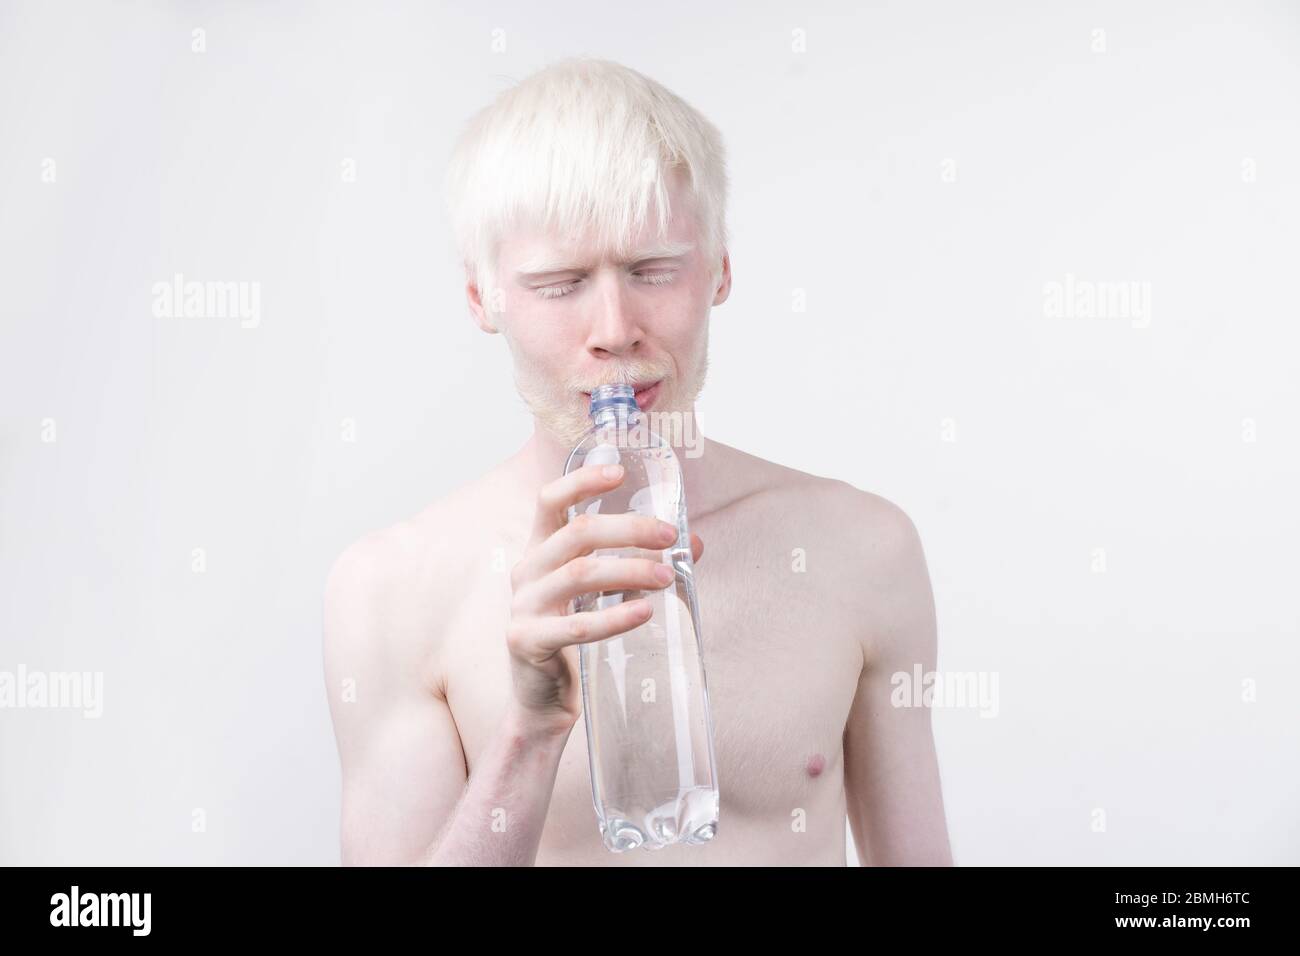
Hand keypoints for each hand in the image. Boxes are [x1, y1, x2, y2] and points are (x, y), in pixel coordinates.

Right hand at [505, 463, 703, 737]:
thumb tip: (695, 544)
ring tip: (668, 576)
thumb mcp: (602, 594)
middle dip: (628, 528)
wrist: (542, 702)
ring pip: (579, 574)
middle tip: (669, 535)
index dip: (581, 481)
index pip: (550, 501)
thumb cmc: (574, 638)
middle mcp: (526, 571)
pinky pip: (576, 626)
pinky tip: (645, 612)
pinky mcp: (527, 642)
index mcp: (540, 551)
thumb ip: (640, 565)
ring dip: (630, 570)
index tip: (620, 472)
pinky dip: (614, 617)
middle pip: (576, 534)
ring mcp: (523, 607)